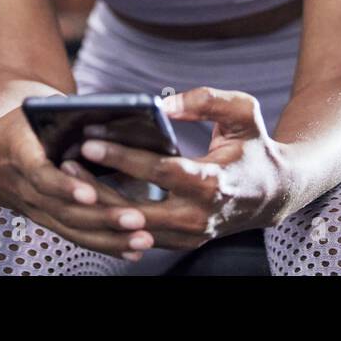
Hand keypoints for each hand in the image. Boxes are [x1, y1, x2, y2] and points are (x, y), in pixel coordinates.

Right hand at [0, 106, 156, 259]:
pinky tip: (130, 251)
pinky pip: (71, 235)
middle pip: (61, 209)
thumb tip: (118, 113)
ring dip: (108, 238)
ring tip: (142, 240)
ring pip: (69, 228)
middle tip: (137, 219)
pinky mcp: (42, 220)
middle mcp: (20, 186)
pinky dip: (103, 244)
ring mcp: (30, 208)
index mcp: (17, 151)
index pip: (40, 174)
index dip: (64, 186)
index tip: (90, 195)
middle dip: (101, 217)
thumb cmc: (23, 121)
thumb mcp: (39, 110)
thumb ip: (68, 113)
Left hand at [74, 87, 290, 251]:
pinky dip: (113, 214)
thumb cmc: (255, 147)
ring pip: (132, 227)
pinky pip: (139, 233)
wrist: (274, 194)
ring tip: (69, 175)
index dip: (122, 157)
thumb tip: (164, 104)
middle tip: (65, 162)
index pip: (160, 172)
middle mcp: (199, 216)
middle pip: (135, 209)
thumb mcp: (244, 112)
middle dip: (97, 187)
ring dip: (99, 203)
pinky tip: (90, 191)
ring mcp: (189, 234)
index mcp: (214, 183)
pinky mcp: (181, 241)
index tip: (89, 141)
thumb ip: (207, 100)